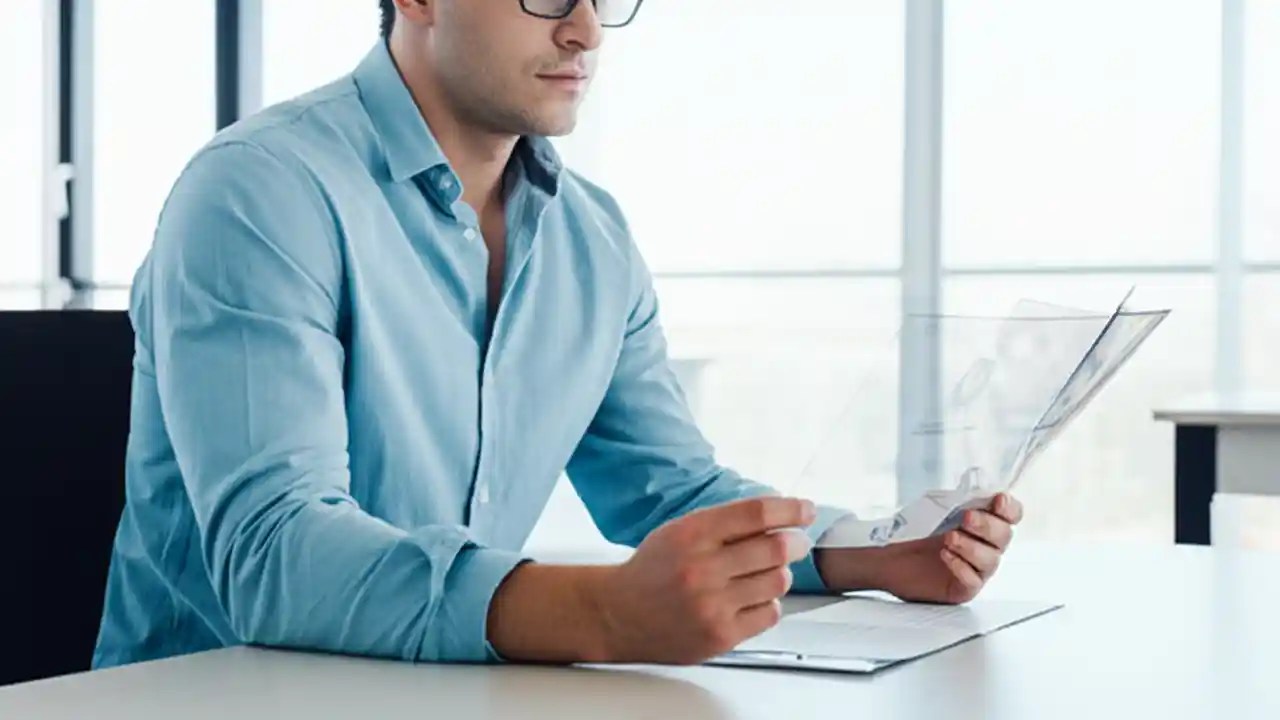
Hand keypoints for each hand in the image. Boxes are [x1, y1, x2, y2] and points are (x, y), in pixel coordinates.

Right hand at [593, 496, 816, 663]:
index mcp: (691, 534)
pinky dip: (769, 602)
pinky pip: (769, 613)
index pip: (755, 513)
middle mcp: (701, 568)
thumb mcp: (679, 531)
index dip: (790, 509)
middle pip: (775, 547)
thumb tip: (779, 516)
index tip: (806, 510)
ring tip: (768, 572)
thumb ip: (724, 523)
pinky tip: (753, 598)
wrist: (617, 615)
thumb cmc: (652, 570)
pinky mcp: (720, 635)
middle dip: (795, 542)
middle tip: (796, 542)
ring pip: (777, 581)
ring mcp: (711, 605)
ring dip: (781, 573)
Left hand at [816, 493, 1023, 603]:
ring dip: (971, 546)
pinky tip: (945, 556)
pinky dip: (961, 567)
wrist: (890, 557)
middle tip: (966, 518)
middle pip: (1004, 537)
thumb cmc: (917, 532)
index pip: (1011, 516)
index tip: (998, 500)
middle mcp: (986, 546)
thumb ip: (960, 502)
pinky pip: (973, 581)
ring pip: (991, 560)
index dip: (1010, 508)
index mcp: (985, 523)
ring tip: (949, 538)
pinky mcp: (964, 588)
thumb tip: (979, 491)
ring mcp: (977, 569)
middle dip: (987, 525)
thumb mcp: (937, 509)